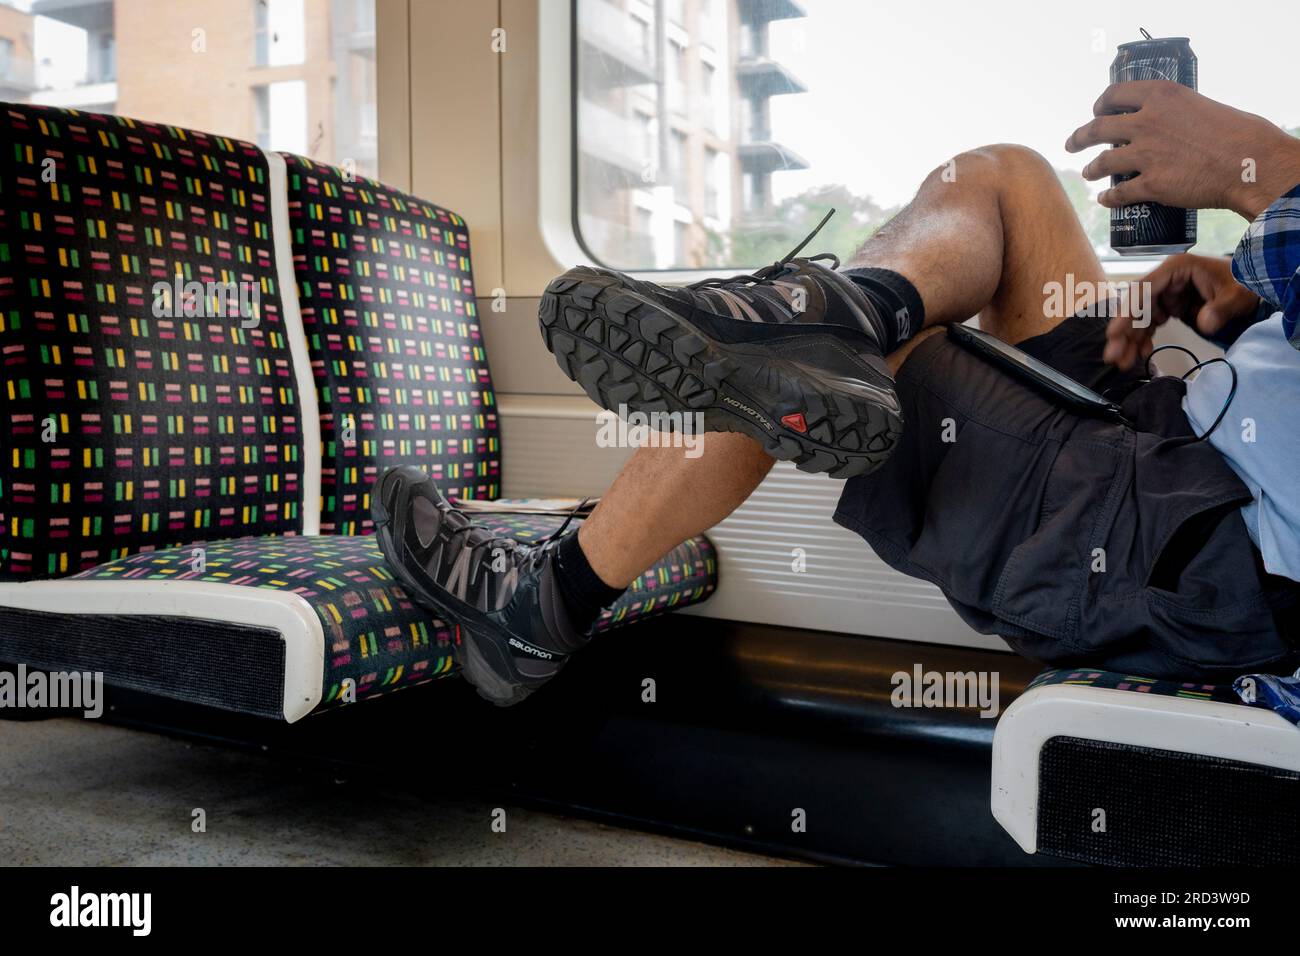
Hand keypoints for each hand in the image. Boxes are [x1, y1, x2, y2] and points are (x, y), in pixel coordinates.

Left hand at [1066, 81, 1299, 219]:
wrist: (1249, 162)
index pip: (1115, 93)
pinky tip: (1104, 199)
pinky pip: (1118, 193)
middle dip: (1080, 137)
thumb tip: (1165, 124)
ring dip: (1091, 169)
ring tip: (1088, 173)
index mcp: (1160, 95)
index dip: (1100, 103)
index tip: (1095, 110)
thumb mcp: (1200, 106)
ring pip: (1102, 162)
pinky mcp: (1150, 184)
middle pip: (1098, 128)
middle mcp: (1145, 121)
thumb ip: (1175, 113)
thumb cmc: (1235, 132)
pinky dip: (1108, 197)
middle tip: (1072, 144)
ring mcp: (1144, 154)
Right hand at [1102, 253, 1260, 369]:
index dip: (1128, 310)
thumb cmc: (1243, 283)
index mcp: (1177, 268)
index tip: (1115, 332)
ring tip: (1123, 362)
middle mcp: (1165, 279)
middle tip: (1113, 355)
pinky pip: (1151, 324)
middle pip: (1137, 306)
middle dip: (1124, 332)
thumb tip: (1204, 323)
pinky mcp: (1170, 306)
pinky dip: (1145, 339)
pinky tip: (1141, 354)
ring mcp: (1166, 293)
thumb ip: (1220, 309)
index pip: (1145, 288)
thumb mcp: (1236, 295)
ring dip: (1131, 340)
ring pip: (1140, 318)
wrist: (1252, 285)